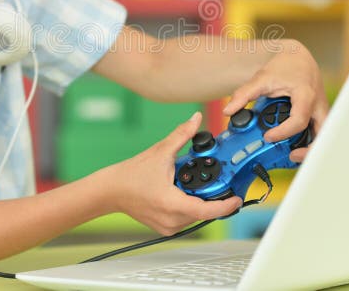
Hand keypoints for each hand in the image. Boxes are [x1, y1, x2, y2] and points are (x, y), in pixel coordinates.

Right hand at [106, 112, 241, 235]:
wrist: (111, 191)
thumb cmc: (131, 175)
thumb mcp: (160, 152)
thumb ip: (181, 135)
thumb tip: (195, 120)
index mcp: (172, 203)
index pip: (207, 211)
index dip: (226, 206)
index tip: (237, 199)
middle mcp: (171, 219)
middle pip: (204, 211)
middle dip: (211, 195)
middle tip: (214, 180)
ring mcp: (168, 226)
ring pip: (196, 216)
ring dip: (199, 201)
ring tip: (190, 184)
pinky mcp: (165, 228)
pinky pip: (186, 219)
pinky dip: (189, 206)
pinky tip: (181, 192)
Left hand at [222, 40, 328, 161]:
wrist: (297, 57)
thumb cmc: (283, 66)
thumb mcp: (261, 78)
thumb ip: (244, 94)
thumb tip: (228, 111)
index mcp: (306, 95)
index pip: (298, 120)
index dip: (283, 132)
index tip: (268, 136)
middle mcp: (318, 105)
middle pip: (322, 134)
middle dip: (309, 148)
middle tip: (291, 155)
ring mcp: (321, 110)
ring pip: (323, 135)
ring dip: (310, 147)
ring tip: (293, 155)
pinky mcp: (319, 113)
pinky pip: (319, 131)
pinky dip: (309, 140)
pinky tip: (294, 145)